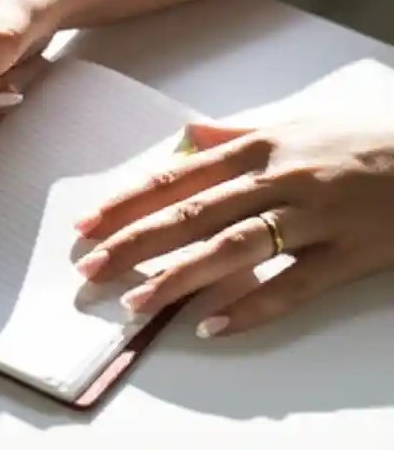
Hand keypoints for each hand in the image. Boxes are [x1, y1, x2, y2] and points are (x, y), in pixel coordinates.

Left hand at [73, 115, 393, 337]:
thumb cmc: (363, 142)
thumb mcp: (295, 124)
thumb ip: (236, 133)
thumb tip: (186, 136)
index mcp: (259, 148)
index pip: (177, 179)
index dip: (128, 202)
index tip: (87, 224)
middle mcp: (278, 180)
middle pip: (192, 215)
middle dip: (134, 243)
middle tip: (90, 269)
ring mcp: (313, 218)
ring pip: (233, 248)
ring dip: (179, 277)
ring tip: (136, 303)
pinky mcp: (347, 255)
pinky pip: (292, 286)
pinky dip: (251, 307)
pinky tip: (212, 325)